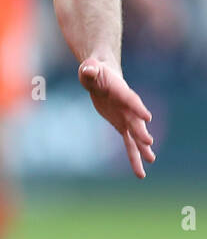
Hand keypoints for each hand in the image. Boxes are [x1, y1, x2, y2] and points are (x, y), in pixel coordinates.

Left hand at [78, 59, 155, 178]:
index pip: (131, 100)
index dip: (138, 108)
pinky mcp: (122, 125)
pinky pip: (129, 143)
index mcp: (121, 92)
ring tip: (151, 161)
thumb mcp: (89, 69)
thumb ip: (90, 70)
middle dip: (141, 132)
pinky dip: (134, 155)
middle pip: (136, 121)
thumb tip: (88, 70)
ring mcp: (127, 118)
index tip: (147, 117)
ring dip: (142, 149)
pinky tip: (140, 170)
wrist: (101, 76)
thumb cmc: (94, 71)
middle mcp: (128, 107)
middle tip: (149, 143)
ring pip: (135, 136)